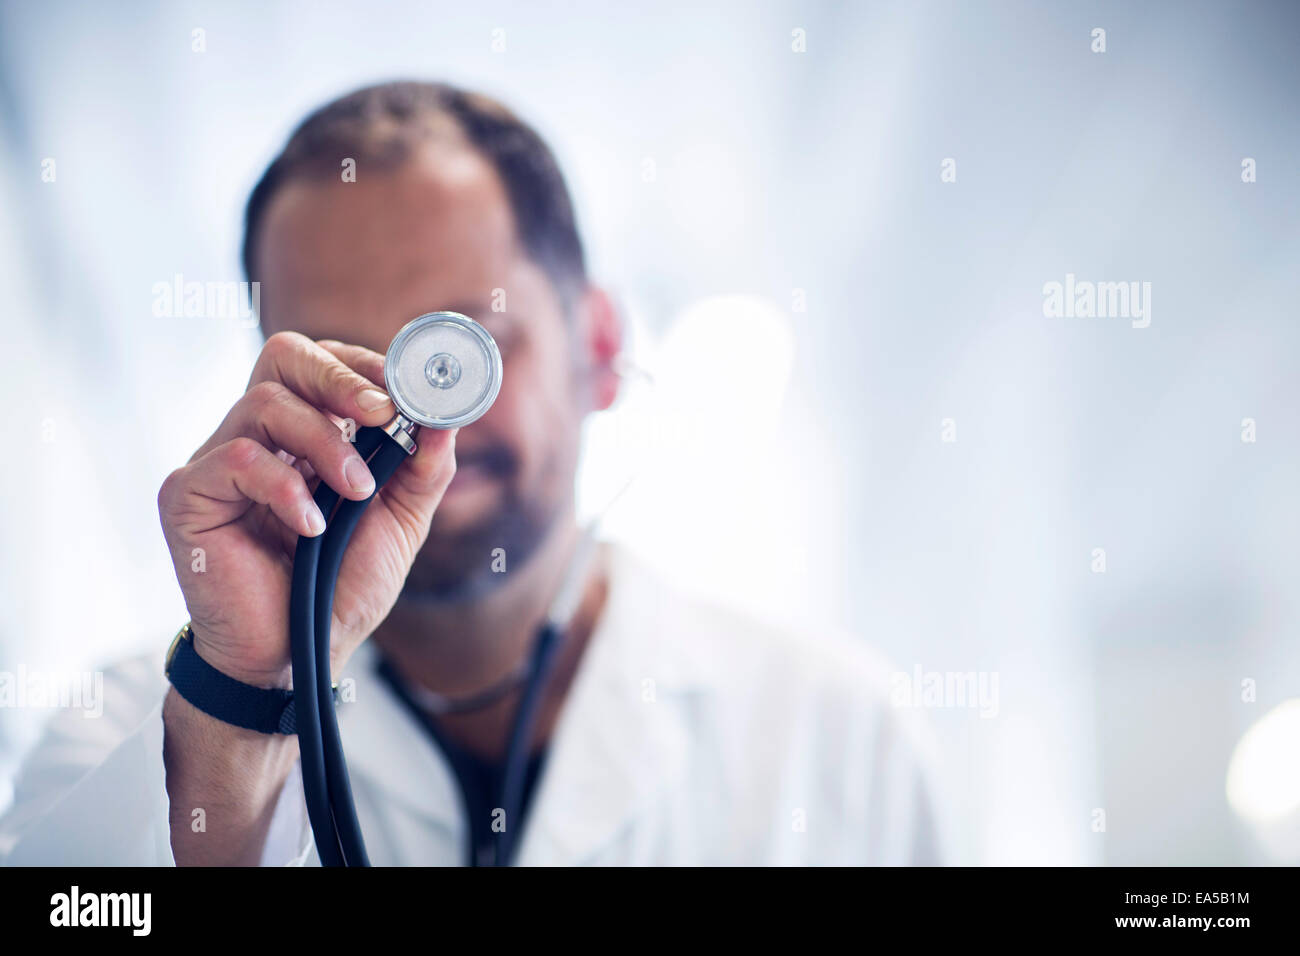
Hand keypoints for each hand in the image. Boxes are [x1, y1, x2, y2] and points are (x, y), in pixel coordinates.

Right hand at [157, 331, 456, 687]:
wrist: (300, 655)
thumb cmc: (342, 585)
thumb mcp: (402, 519)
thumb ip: (424, 465)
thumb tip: (445, 413)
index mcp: (305, 433)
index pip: (322, 364)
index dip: (361, 365)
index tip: (404, 389)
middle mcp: (258, 437)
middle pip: (282, 357)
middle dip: (339, 377)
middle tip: (381, 412)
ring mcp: (218, 463)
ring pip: (264, 406)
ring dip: (325, 444)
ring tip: (356, 492)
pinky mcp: (187, 495)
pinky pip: (234, 459)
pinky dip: (283, 487)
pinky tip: (309, 526)